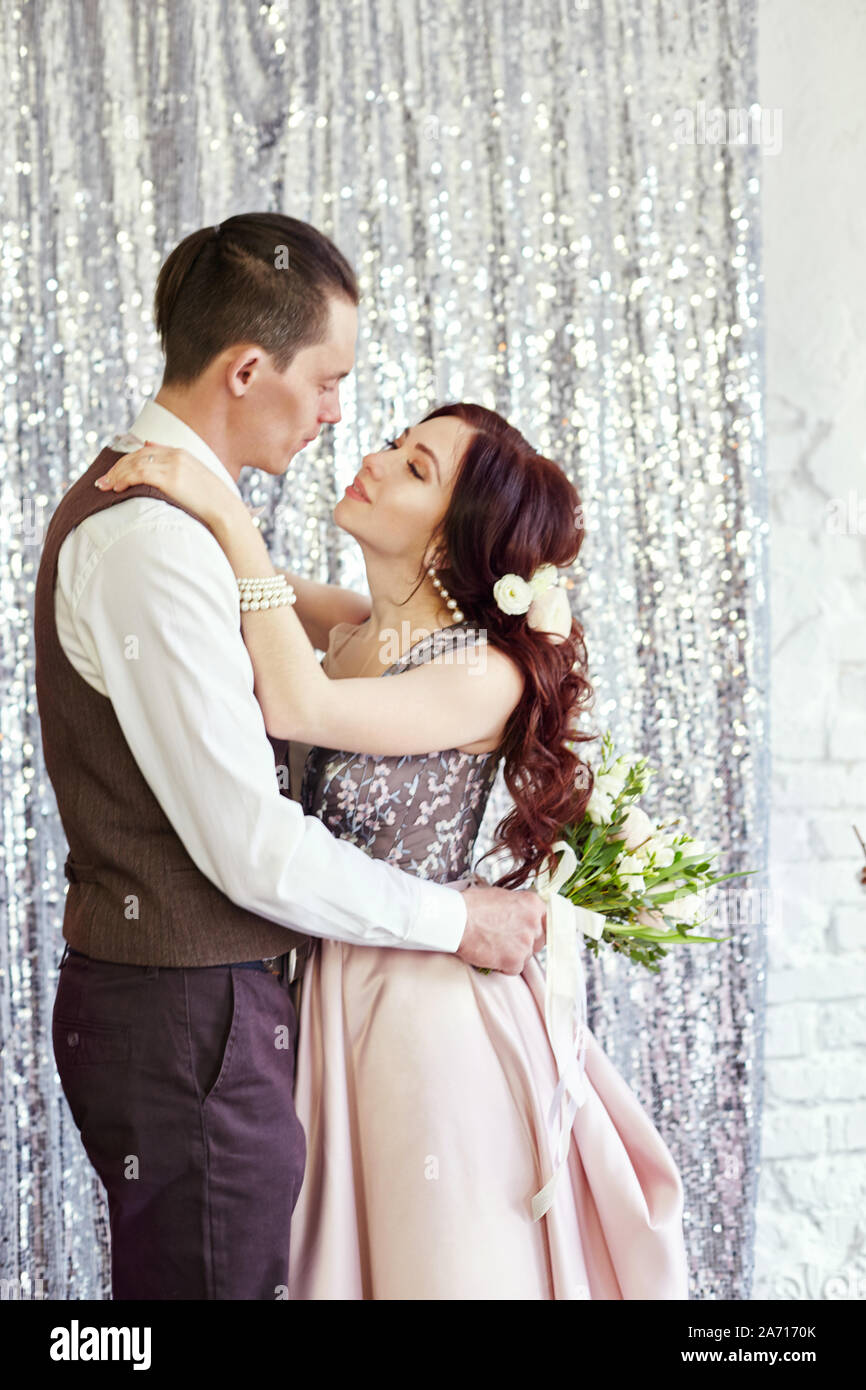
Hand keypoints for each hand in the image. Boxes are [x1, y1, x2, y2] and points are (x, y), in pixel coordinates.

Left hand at [95, 442, 247, 533]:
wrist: (226, 510)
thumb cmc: (212, 502)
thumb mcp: (194, 478)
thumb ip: (175, 466)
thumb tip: (151, 448)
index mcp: (181, 453)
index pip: (146, 450)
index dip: (127, 460)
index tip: (114, 473)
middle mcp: (175, 454)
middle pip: (137, 455)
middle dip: (117, 468)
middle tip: (102, 481)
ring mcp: (173, 464)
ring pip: (134, 464)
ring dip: (116, 475)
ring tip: (105, 486)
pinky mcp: (170, 477)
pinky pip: (139, 474)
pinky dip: (124, 479)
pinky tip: (117, 488)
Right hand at [455, 884, 546, 973]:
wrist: (456, 920)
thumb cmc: (471, 906)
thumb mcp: (500, 896)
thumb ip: (517, 907)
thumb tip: (520, 915)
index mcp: (533, 904)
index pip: (547, 921)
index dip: (536, 928)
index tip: (529, 932)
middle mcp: (534, 923)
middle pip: (539, 940)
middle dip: (524, 942)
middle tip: (505, 939)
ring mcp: (526, 943)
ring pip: (526, 955)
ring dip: (512, 954)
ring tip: (493, 945)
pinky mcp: (515, 960)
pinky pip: (514, 968)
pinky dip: (503, 965)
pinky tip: (490, 954)